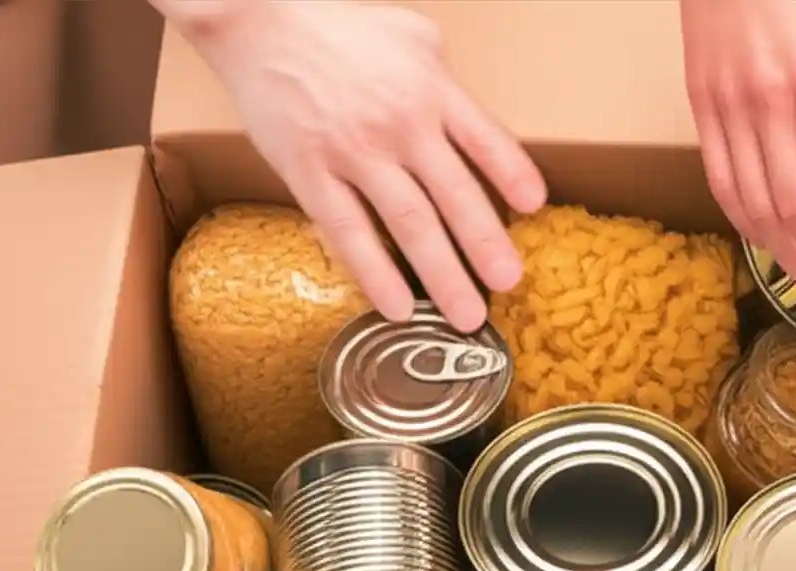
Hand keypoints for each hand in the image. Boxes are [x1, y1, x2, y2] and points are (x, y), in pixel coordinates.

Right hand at [177, 1, 545, 330]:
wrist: (259, 20)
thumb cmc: (341, 28)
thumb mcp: (413, 37)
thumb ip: (447, 85)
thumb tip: (474, 125)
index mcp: (432, 90)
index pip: (485, 138)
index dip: (512, 174)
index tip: (536, 207)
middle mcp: (400, 125)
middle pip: (454, 193)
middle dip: (486, 244)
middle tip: (509, 284)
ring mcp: (354, 152)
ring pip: (408, 223)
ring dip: (442, 273)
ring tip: (467, 316)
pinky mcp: (310, 173)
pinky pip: (348, 232)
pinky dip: (375, 273)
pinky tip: (398, 308)